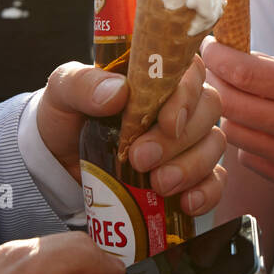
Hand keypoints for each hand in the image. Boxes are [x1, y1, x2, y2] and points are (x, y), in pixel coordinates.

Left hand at [37, 57, 225, 217]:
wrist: (58, 161)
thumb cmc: (67, 115)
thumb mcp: (62, 91)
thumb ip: (83, 84)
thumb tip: (118, 92)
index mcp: (155, 74)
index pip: (190, 70)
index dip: (187, 94)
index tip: (167, 120)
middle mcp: (178, 102)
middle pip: (208, 108)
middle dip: (180, 138)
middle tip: (142, 159)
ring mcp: (187, 139)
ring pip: (214, 144)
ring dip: (192, 166)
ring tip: (159, 185)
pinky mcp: (189, 174)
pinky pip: (215, 180)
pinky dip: (206, 192)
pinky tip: (186, 203)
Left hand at [202, 41, 273, 209]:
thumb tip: (254, 59)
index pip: (246, 74)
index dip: (218, 57)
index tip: (210, 46)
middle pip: (230, 104)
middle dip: (214, 80)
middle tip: (214, 67)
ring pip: (233, 133)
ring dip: (227, 111)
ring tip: (235, 94)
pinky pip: (248, 158)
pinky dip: (244, 138)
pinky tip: (257, 124)